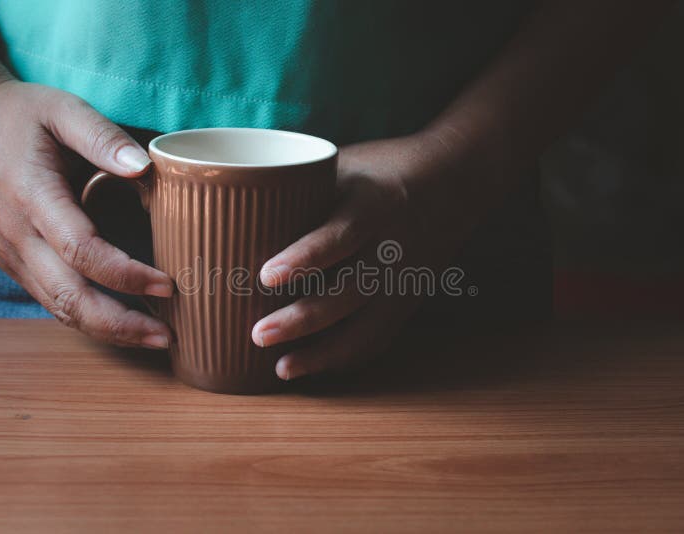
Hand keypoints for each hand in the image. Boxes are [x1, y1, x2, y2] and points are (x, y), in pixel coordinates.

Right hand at [0, 79, 172, 347]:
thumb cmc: (18, 114)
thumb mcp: (62, 109)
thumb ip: (102, 136)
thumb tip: (145, 167)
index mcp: (34, 197)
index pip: (82, 251)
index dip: (127, 275)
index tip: (168, 285)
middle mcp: (19, 235)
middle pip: (70, 297)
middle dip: (122, 324)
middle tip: (168, 335)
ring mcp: (12, 254)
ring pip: (59, 308)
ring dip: (108, 330)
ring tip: (154, 338)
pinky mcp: (14, 261)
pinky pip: (51, 301)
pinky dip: (88, 319)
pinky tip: (121, 323)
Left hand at [251, 133, 477, 379]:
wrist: (453, 182)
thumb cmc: (382, 170)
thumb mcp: (344, 164)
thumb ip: (301, 187)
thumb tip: (230, 203)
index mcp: (374, 205)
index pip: (340, 235)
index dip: (305, 257)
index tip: (266, 275)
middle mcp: (393, 247)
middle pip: (350, 292)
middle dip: (303, 319)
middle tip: (258, 334)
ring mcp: (404, 280)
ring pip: (366, 328)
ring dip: (323, 353)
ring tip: (281, 368)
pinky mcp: (407, 301)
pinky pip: (377, 338)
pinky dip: (344, 357)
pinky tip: (311, 366)